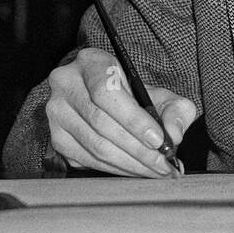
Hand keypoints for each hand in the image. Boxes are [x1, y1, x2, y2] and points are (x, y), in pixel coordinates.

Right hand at [46, 47, 197, 176]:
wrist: (110, 101)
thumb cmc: (136, 96)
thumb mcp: (162, 93)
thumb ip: (176, 110)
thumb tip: (173, 135)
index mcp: (91, 62)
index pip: (106, 92)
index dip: (133, 119)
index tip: (158, 140)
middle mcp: (66, 84)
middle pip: (101, 123)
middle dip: (138, 149)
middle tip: (163, 164)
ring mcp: (57, 113)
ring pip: (94, 145)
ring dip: (129, 163)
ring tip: (155, 171)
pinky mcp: (58, 138)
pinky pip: (88, 159)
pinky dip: (116, 169)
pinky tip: (135, 170)